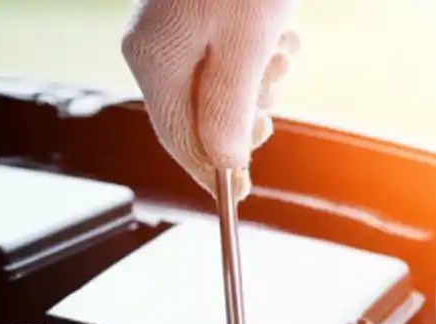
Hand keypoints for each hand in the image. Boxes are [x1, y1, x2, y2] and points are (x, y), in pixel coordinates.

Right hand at [122, 0, 299, 198]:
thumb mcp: (245, 45)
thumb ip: (229, 109)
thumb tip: (224, 165)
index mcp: (155, 59)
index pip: (177, 138)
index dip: (210, 171)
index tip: (241, 192)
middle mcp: (153, 46)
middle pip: (197, 113)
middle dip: (243, 114)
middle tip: (271, 95)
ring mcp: (169, 28)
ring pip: (216, 83)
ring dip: (257, 79)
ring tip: (282, 52)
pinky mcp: (192, 13)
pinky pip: (223, 53)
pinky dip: (255, 55)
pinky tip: (279, 38)